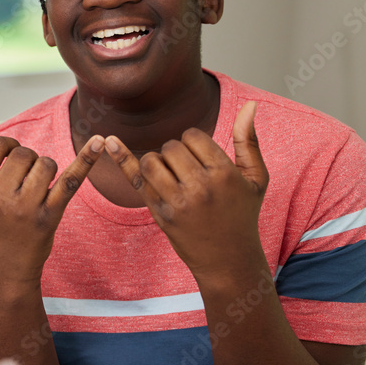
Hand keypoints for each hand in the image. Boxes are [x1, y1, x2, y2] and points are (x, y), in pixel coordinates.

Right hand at [0, 134, 103, 284]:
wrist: (2, 276)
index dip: (5, 146)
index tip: (7, 161)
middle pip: (22, 154)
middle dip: (26, 158)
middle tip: (23, 177)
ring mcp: (26, 210)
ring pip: (45, 164)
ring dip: (45, 168)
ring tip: (37, 186)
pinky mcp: (50, 218)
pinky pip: (70, 182)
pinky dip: (86, 161)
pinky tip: (101, 143)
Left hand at [104, 102, 268, 281]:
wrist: (229, 259)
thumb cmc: (243, 215)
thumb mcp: (255, 178)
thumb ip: (248, 141)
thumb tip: (249, 105)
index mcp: (223, 173)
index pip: (192, 136)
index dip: (192, 144)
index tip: (200, 159)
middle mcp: (200, 186)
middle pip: (170, 147)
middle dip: (175, 155)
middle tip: (188, 174)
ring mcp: (177, 202)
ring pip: (152, 161)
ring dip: (157, 163)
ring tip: (172, 177)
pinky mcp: (160, 214)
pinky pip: (138, 180)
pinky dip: (123, 160)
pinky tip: (109, 142)